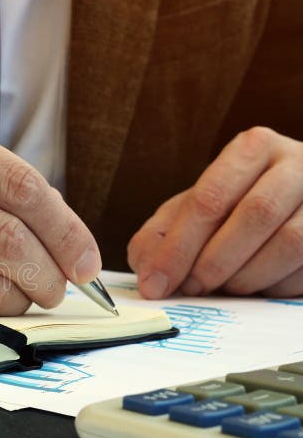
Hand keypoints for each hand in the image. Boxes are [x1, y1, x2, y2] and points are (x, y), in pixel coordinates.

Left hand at [129, 127, 302, 298]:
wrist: (296, 206)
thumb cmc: (233, 209)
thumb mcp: (189, 212)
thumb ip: (160, 236)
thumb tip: (150, 274)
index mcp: (252, 149)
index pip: (209, 199)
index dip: (178, 248)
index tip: (156, 284)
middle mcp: (297, 162)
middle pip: (255, 215)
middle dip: (214, 262)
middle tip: (191, 288)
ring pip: (291, 241)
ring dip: (248, 277)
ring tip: (224, 287)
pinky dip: (277, 285)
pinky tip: (258, 286)